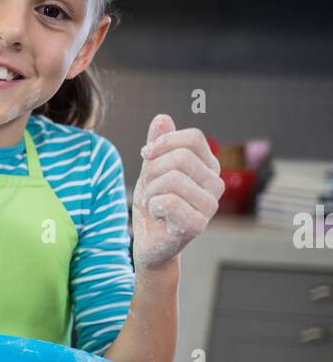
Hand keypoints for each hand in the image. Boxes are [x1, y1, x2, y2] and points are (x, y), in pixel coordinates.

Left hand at [132, 115, 223, 268]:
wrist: (150, 242)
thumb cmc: (154, 204)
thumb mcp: (152, 169)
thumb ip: (158, 144)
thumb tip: (162, 118)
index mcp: (209, 167)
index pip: (193, 138)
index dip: (164, 142)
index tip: (146, 155)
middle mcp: (216, 184)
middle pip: (181, 157)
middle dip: (153, 170)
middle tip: (149, 188)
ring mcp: (210, 206)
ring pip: (172, 178)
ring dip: (151, 191)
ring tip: (154, 203)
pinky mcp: (198, 225)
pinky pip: (169, 201)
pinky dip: (154, 206)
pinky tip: (158, 216)